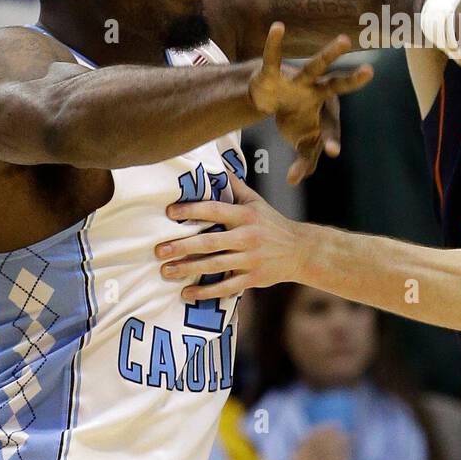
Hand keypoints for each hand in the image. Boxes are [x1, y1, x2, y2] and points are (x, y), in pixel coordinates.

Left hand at [157, 173, 305, 297]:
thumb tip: (216, 165)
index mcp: (246, 215)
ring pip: (215, 266)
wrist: (301, 250)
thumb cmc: (272, 223)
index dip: (192, 210)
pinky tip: (187, 294)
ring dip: (188, 269)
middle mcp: (248, 237)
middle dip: (182, 246)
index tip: (170, 212)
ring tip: (166, 271)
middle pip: (210, 242)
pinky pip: (226, 287)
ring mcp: (251, 259)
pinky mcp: (253, 278)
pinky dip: (206, 293)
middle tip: (159, 250)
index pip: (215, 210)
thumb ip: (235, 186)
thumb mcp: (256, 202)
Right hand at [249, 24, 372, 184]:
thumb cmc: (296, 118)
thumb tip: (293, 182)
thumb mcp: (302, 142)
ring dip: (330, 52)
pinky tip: (277, 27)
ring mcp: (299, 80)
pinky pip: (273, 56)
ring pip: (316, 65)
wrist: (273, 97)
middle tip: (369, 71)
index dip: (328, 139)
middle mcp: (315, 92)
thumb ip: (303, 161)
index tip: (331, 152)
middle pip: (335, 86)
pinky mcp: (276, 72)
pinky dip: (274, 42)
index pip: (329, 128)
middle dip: (351, 81)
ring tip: (345, 39)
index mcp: (324, 113)